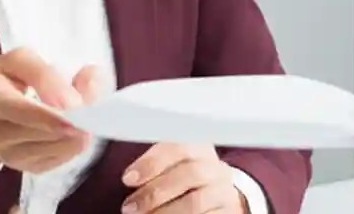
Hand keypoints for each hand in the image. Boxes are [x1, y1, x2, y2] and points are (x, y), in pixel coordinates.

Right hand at [0, 47, 103, 178]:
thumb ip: (47, 74)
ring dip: (78, 131)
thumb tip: (79, 94)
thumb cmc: (5, 79)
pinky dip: (73, 143)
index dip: (49, 114)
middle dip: (73, 120)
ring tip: (86, 112)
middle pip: (41, 133)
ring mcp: (8, 156)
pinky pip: (60, 159)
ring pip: (55, 148)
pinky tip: (73, 128)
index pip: (19, 109)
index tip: (76, 109)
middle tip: (96, 107)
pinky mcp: (26, 168)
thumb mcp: (20, 61)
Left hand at [121, 143, 245, 213]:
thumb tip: (128, 176)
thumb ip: (154, 166)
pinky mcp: (227, 213)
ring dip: (165, 212)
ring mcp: (223, 192)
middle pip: (189, 174)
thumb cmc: (184, 180)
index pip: (178, 146)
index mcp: (199, 148)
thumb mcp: (171, 166)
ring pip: (195, 202)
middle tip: (129, 206)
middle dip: (155, 192)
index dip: (151, 162)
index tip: (127, 178)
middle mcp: (215, 168)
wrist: (217, 198)